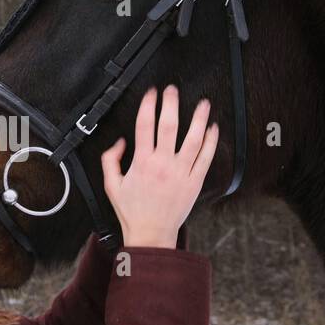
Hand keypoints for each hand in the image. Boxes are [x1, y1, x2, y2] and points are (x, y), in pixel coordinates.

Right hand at [99, 85, 217, 249]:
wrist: (151, 234)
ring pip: (193, 139)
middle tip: (173, 90)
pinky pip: (206, 158)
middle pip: (170, 126)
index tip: (151, 93)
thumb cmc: (132, 212)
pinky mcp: (194, 181)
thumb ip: (110, 160)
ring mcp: (181, 172)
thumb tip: (120, 142)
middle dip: (171, 104)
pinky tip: (213, 129)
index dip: (148, 105)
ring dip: (199, 119)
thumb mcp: (111, 185)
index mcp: (141, 163)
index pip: (145, 126)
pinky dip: (211, 142)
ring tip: (204, 103)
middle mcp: (163, 164)